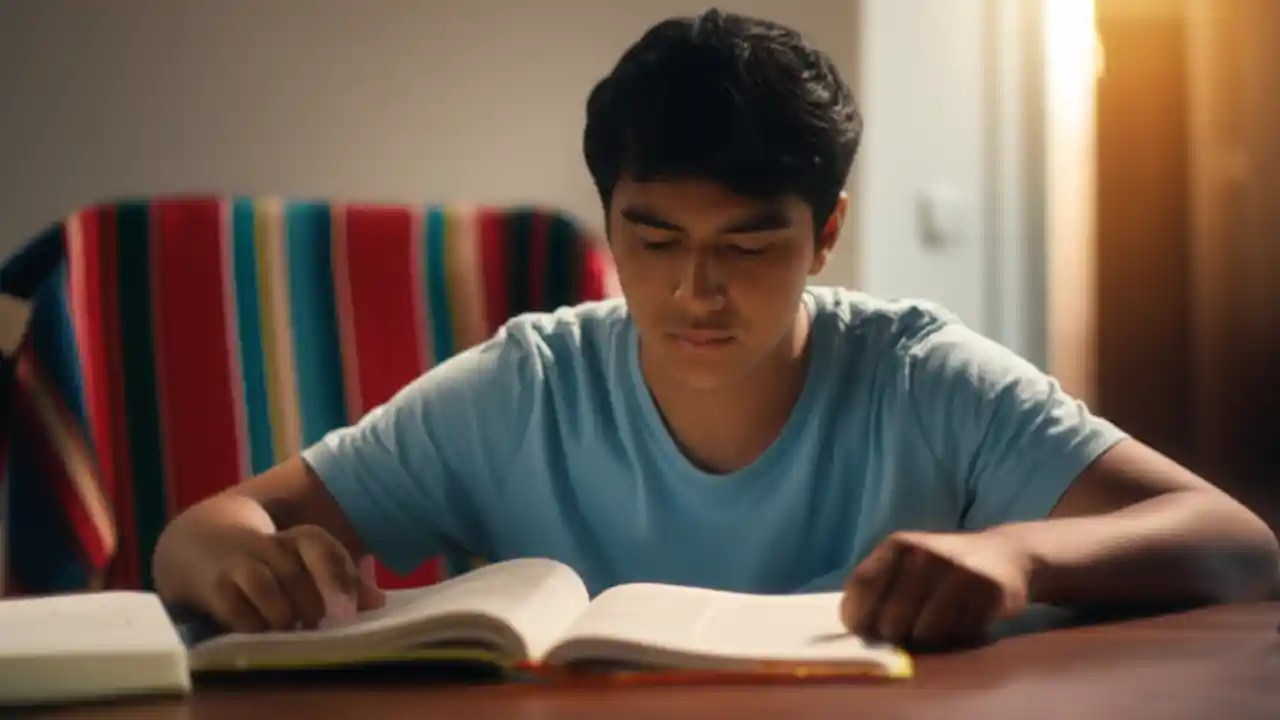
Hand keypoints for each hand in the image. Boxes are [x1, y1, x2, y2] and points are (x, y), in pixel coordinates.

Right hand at [188, 524, 385, 632]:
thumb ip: (342, 581)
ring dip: (284, 615)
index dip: (336, 577)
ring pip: (266, 587)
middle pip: (294, 571)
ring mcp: (238, 565)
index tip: (349, 613)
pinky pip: (237, 611)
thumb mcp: (303, 563)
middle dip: (311, 605)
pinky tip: (264, 635)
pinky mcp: (214, 589)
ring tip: (292, 631)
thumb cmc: (269, 562)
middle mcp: (268, 546)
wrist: (200, 543)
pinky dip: (254, 627)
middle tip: (319, 627)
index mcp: (295, 539)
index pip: (318, 544)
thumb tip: (377, 603)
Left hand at [840, 529, 1031, 648]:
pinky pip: (958, 635)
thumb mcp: (907, 563)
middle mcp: (926, 554)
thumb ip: (879, 586)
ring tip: (939, 624)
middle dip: (895, 635)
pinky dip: (957, 637)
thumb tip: (854, 626)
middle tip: (906, 632)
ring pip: (924, 634)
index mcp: (899, 545)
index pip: (863, 585)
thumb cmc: (944, 566)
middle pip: (891, 620)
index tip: (860, 631)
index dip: (856, 616)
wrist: (1005, 553)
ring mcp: (958, 571)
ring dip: (928, 640)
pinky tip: (965, 620)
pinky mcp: (987, 591)